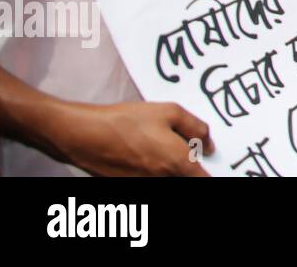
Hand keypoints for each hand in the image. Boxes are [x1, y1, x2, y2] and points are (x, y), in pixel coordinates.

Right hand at [51, 101, 212, 176]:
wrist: (84, 135)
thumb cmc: (126, 121)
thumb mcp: (170, 112)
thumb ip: (197, 128)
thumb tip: (209, 145)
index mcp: (177, 163)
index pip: (204, 179)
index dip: (210, 172)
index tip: (212, 162)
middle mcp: (163, 179)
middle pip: (186, 178)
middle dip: (190, 166)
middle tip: (183, 145)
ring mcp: (146, 184)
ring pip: (170, 178)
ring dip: (172, 167)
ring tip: (158, 144)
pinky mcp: (131, 184)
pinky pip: (152, 177)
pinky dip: (156, 169)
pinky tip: (145, 150)